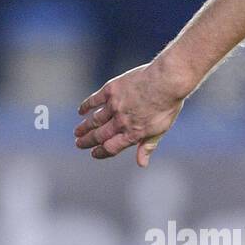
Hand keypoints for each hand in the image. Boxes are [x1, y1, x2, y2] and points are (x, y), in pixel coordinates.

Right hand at [74, 58, 188, 166]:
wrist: (166, 81)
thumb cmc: (167, 106)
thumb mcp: (161, 129)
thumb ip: (148, 145)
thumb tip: (141, 164)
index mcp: (134, 133)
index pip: (112, 147)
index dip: (101, 152)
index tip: (94, 154)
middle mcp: (121, 121)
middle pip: (100, 135)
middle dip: (88, 141)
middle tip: (79, 144)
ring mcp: (115, 105)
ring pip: (95, 119)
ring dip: (84, 127)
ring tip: (77, 132)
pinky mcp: (111, 90)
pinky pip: (94, 100)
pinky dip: (86, 106)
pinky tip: (81, 111)